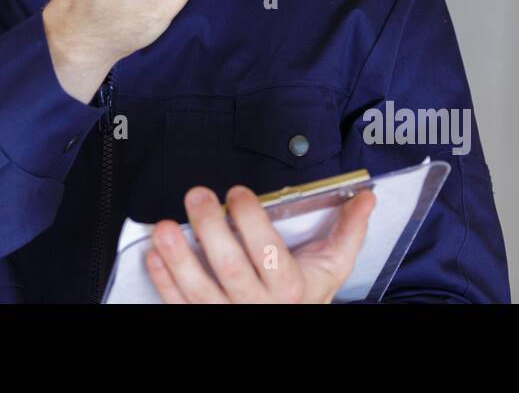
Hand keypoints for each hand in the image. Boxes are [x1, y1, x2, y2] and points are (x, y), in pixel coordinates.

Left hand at [144, 185, 375, 303]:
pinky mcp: (203, 320)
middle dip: (210, 228)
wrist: (292, 324)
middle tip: (197, 195)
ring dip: (178, 257)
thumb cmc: (306, 294)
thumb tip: (365, 197)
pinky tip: (153, 254)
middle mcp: (258, 304)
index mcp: (290, 286)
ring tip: (166, 226)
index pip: (268, 252)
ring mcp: (228, 315)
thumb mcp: (331, 266)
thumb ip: (348, 230)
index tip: (238, 193)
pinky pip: (179, 304)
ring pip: (199, 290)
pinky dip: (164, 280)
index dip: (251, 220)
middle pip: (230, 267)